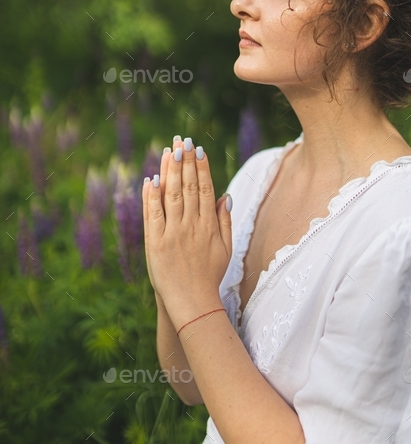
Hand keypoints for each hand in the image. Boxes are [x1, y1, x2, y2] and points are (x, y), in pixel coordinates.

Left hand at [142, 137, 232, 328]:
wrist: (192, 302)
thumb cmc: (210, 276)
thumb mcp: (226, 248)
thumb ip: (224, 221)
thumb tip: (225, 196)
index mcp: (209, 225)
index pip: (205, 189)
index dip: (202, 167)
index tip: (198, 149)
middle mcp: (191, 225)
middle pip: (189, 187)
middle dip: (185, 161)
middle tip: (182, 140)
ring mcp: (173, 233)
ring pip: (172, 195)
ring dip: (170, 172)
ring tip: (169, 151)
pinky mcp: (156, 243)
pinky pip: (153, 215)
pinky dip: (151, 196)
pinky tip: (151, 180)